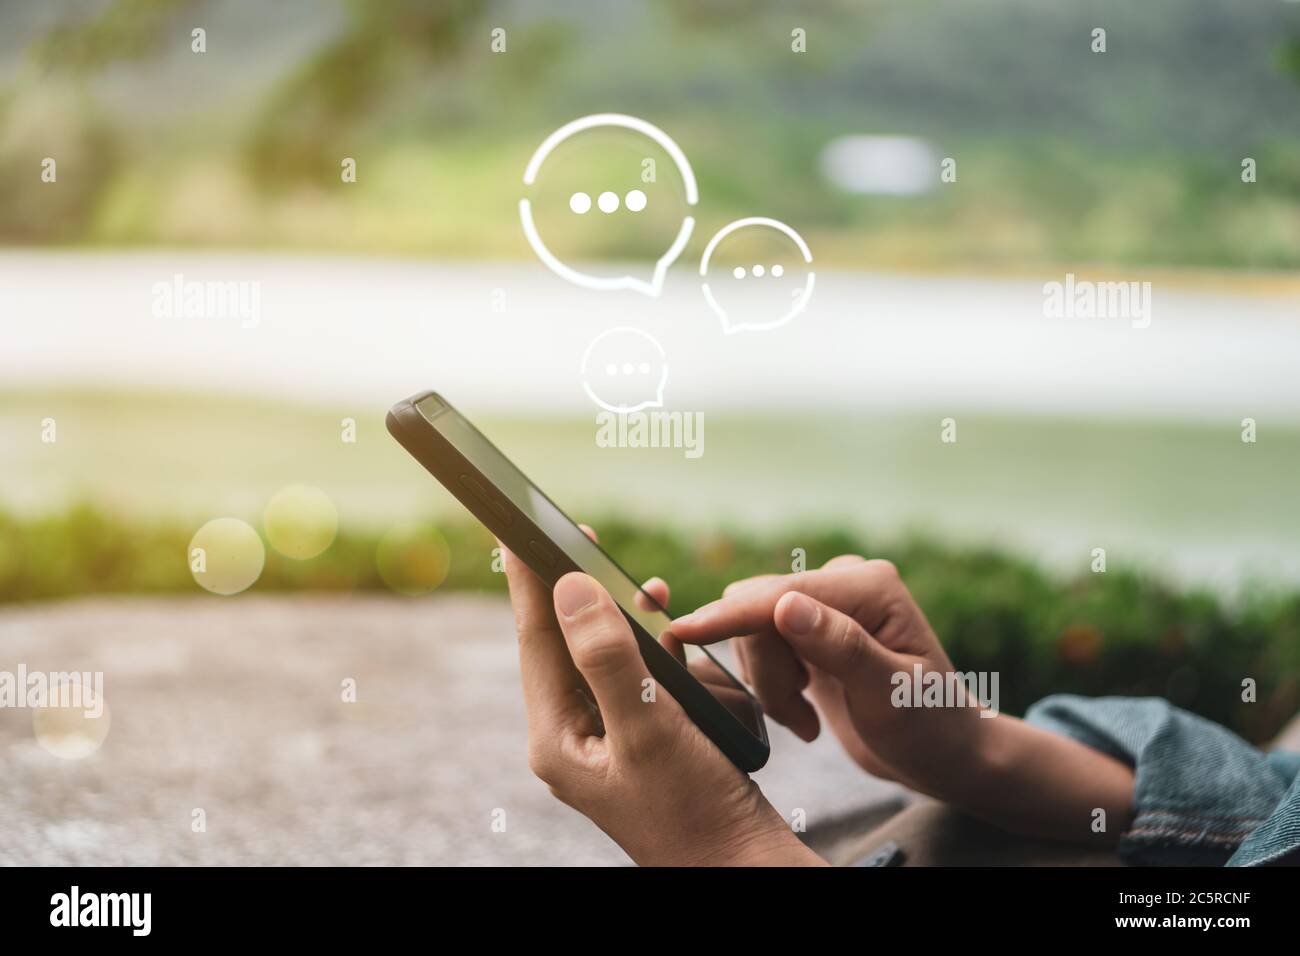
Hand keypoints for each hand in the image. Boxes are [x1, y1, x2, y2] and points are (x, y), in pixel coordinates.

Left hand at [501, 535, 821, 865]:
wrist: (736, 864)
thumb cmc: (694, 809)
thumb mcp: (649, 729)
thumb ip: (608, 657)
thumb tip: (569, 589)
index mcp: (556, 738)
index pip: (536, 641)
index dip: (529, 582)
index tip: (519, 531)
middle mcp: (572, 736)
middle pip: (567, 643)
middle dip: (587, 596)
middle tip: (588, 542)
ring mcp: (604, 738)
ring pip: (606, 657)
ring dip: (631, 626)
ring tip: (654, 598)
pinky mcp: (637, 739)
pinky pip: (637, 680)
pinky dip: (658, 658)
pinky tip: (679, 647)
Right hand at [670, 556, 976, 790]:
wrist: (941, 753)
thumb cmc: (930, 727)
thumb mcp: (890, 694)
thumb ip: (842, 647)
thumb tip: (786, 606)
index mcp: (869, 586)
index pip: (782, 593)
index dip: (730, 614)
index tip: (680, 631)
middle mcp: (843, 582)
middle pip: (758, 610)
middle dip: (767, 670)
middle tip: (801, 718)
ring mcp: (824, 604)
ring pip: (752, 632)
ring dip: (770, 684)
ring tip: (806, 720)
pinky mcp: (808, 628)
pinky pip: (757, 645)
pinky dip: (771, 685)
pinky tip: (805, 711)